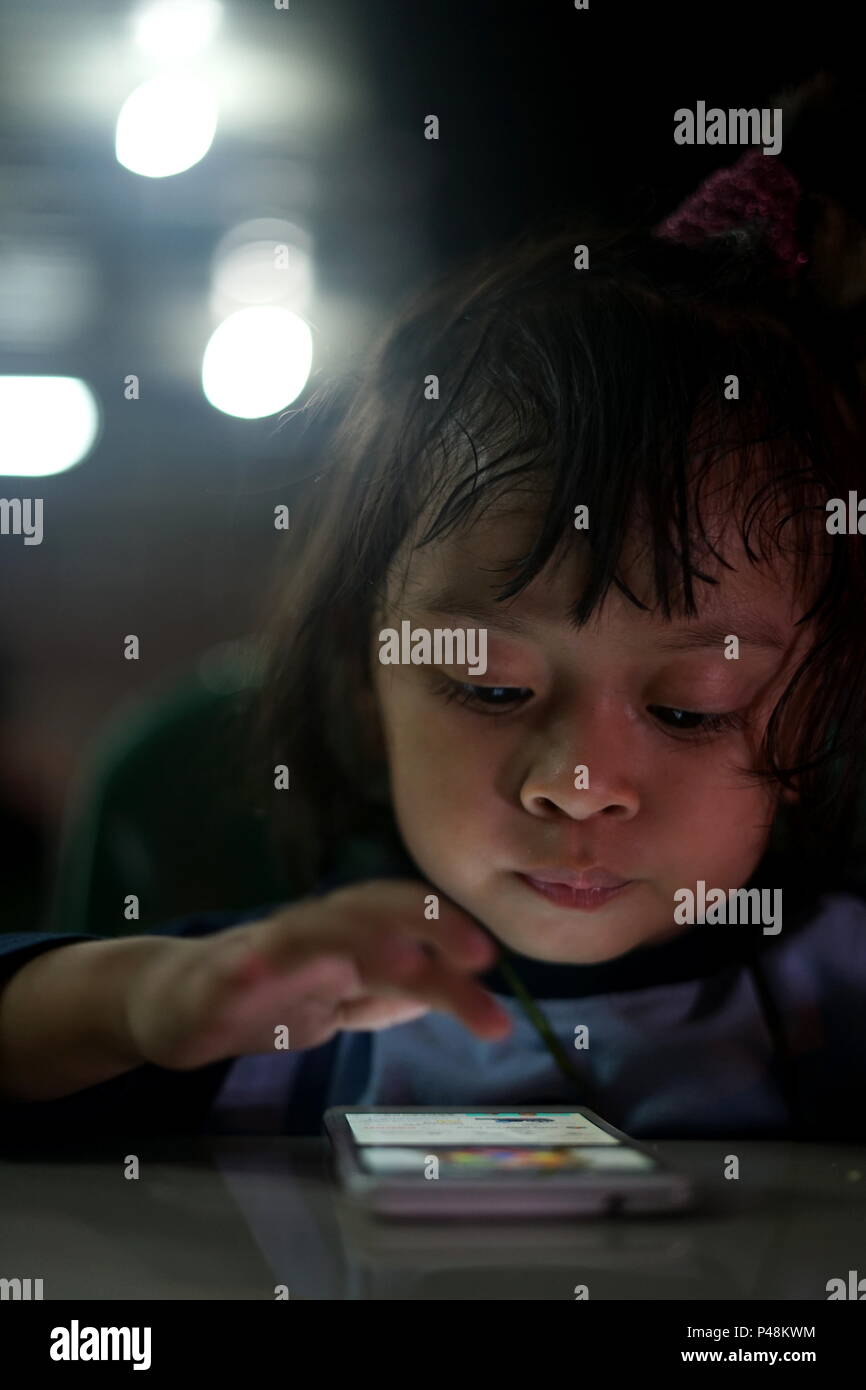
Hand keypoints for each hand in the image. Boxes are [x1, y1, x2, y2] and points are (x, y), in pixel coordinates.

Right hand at [124, 878, 512, 1070]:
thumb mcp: (337, 1002)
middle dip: (427, 927)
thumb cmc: (265, 998)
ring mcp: (265, 950)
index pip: (402, 917)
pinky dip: (256, 966)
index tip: (492, 959)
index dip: (446, 928)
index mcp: (344, 936)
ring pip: (316, 931)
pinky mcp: (217, 977)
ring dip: (362, 942)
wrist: (169, 1000)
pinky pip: (239, 968)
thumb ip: (387, 995)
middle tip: (478, 958)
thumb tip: (449, 987)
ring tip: (406, 965)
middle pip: (373, 912)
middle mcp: (311, 930)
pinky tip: (268, 974)